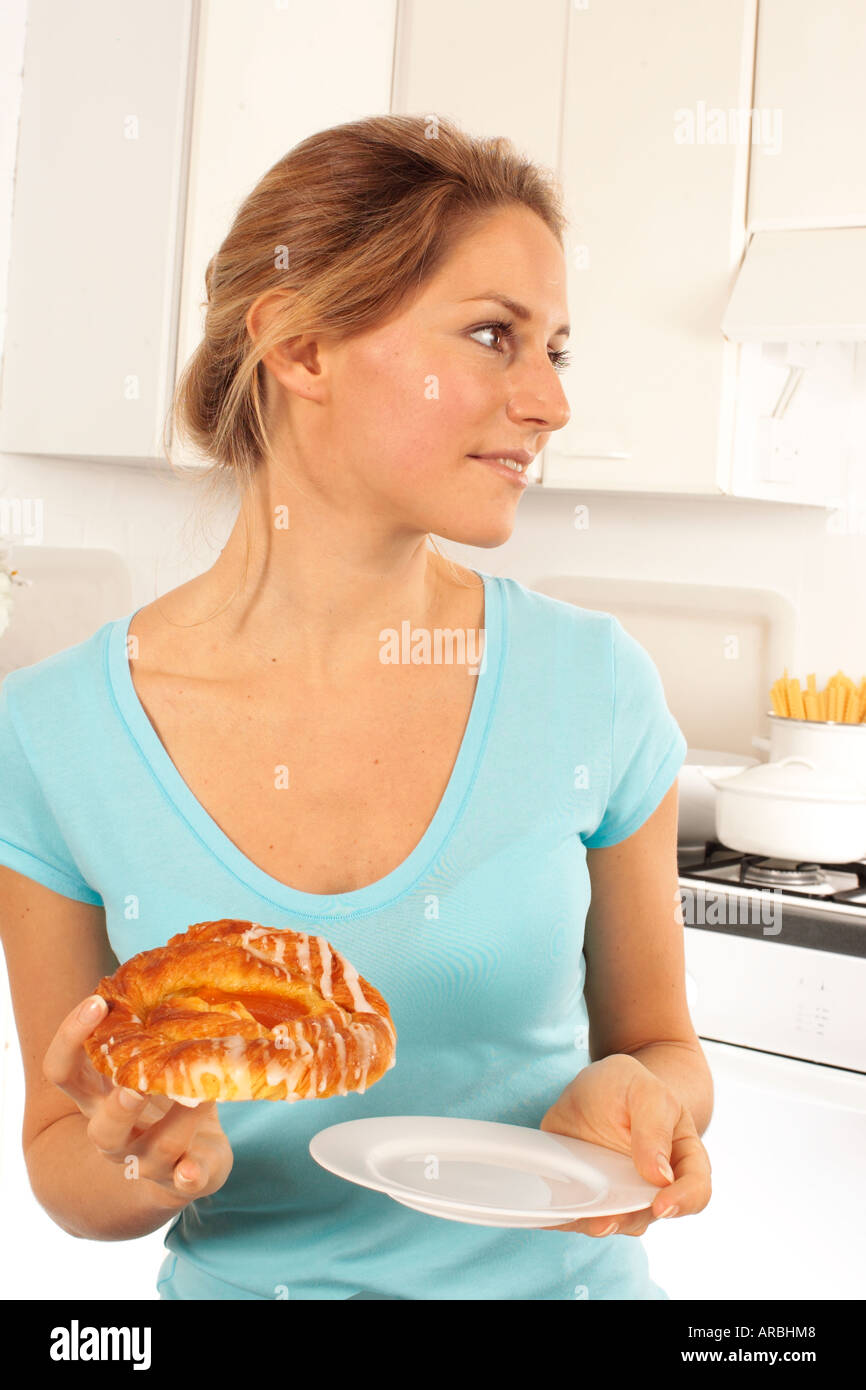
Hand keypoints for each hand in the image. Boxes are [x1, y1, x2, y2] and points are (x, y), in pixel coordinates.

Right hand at [42, 993, 233, 1205]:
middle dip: (118, 1105)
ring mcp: (148, 1161)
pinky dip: (188, 1178)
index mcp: (99, 1098)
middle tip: (134, 1083)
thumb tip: (176, 964)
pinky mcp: (183, 1179)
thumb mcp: (153, 1065)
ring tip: (197, 1097)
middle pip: (100, 1126)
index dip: (70, 1038)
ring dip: (177, 1123)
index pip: (63, 1070)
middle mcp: (115, 1133)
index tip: (96, 1002)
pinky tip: (192, 1171)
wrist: (189, 1164)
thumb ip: (156, 1029)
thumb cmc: (167, 1099)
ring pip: (153, 1149)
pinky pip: (182, 1184)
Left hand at [538, 1052, 710, 1236]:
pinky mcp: (592, 1196)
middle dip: (630, 1219)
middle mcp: (656, 1185)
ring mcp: (623, 1194)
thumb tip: (661, 1176)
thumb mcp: (644, 1090)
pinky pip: (584, 1217)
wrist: (593, 1088)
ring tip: (582, 1217)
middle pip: (652, 1215)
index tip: (660, 1204)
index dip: (683, 1201)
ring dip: (600, 1224)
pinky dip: (570, 1219)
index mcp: (682, 1158)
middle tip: (607, 1219)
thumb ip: (655, 1127)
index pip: (696, 1189)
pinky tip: (557, 1214)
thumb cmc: (627, 1086)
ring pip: (618, 1222)